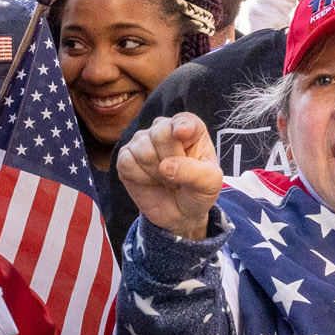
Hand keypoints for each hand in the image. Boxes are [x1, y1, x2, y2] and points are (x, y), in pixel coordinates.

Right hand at [118, 113, 225, 240]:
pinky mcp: (125, 156)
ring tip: (165, 178)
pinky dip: (139, 178)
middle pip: (161, 134)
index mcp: (191, 128)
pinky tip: (149, 181)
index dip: (182, 126)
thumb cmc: (198, 191)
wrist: (180, 214)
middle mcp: (164, 128)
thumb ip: (194, 172)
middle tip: (177, 174)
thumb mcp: (209, 184)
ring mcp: (142, 141)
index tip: (181, 134)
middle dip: (170, 160)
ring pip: (143, 150)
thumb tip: (164, 167)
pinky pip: (127, 163)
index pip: (184, 121)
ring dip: (156, 173)